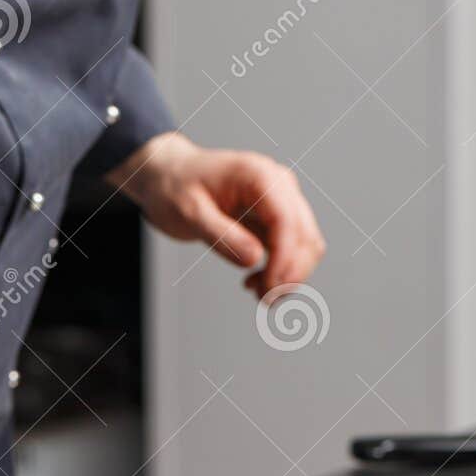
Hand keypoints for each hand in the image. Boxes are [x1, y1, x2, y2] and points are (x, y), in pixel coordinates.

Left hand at [108, 131, 324, 299]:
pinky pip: (291, 250)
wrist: (170, 178)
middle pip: (305, 235)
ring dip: (289, 276)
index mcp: (259, 175)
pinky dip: (281, 271)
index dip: (284, 259)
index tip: (269, 288)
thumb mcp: (189, 212)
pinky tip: (255, 281)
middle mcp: (278, 185)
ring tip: (258, 293)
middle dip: (290, 273)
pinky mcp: (276, 219)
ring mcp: (281, 202)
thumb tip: (254, 259)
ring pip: (305, 246)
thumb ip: (221, 235)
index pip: (287, 220)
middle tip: (264, 300)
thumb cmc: (175, 187)